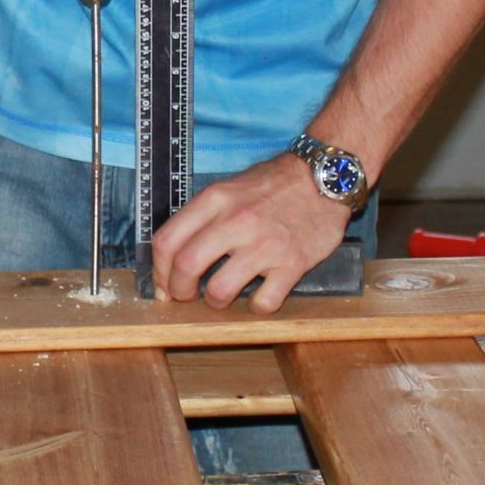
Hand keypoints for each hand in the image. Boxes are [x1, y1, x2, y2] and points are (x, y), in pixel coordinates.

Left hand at [152, 154, 352, 313]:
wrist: (325, 177)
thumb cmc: (275, 185)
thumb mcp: (230, 188)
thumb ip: (203, 217)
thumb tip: (176, 255)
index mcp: (215, 200)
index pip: (167, 241)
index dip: (159, 271)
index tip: (164, 285)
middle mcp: (236, 222)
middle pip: (186, 268)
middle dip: (179, 291)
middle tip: (186, 297)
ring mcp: (265, 245)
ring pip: (219, 291)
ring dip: (215, 302)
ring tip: (223, 295)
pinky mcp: (292, 264)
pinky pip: (263, 302)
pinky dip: (257, 307)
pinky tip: (259, 296)